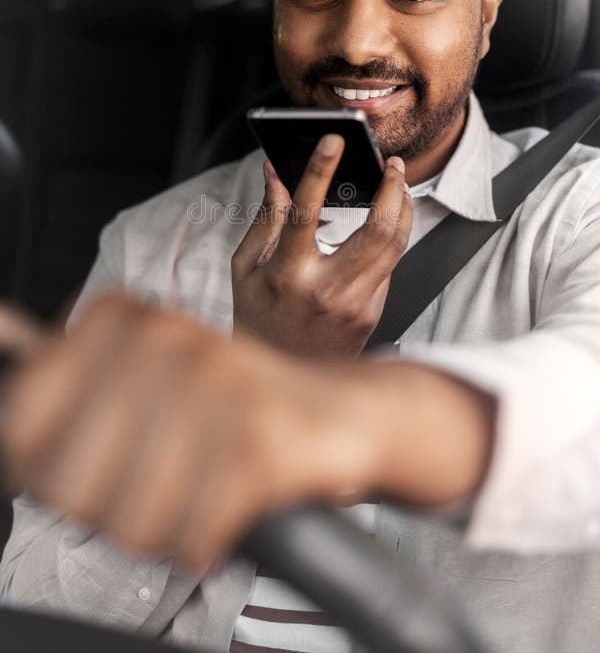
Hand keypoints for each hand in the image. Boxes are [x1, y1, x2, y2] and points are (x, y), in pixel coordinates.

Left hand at [0, 294, 380, 571]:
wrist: (335, 407)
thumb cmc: (229, 400)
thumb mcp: (144, 374)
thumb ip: (70, 395)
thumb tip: (6, 446)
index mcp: (121, 319)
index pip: (21, 423)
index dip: (40, 473)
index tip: (71, 478)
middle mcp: (163, 341)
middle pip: (70, 488)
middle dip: (104, 513)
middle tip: (142, 494)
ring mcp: (214, 387)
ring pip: (130, 523)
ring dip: (159, 532)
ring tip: (186, 501)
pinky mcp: (259, 440)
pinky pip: (192, 536)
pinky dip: (203, 542)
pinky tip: (220, 513)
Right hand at [231, 134, 412, 358]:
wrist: (282, 374)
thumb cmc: (258, 317)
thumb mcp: (245, 267)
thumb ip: (266, 217)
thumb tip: (275, 173)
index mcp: (288, 276)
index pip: (305, 214)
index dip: (319, 172)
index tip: (332, 141)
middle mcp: (328, 291)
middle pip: (378, 231)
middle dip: (394, 189)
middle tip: (394, 164)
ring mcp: (357, 306)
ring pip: (397, 246)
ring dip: (403, 209)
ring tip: (398, 185)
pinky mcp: (374, 314)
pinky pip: (389, 266)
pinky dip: (390, 238)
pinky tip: (384, 224)